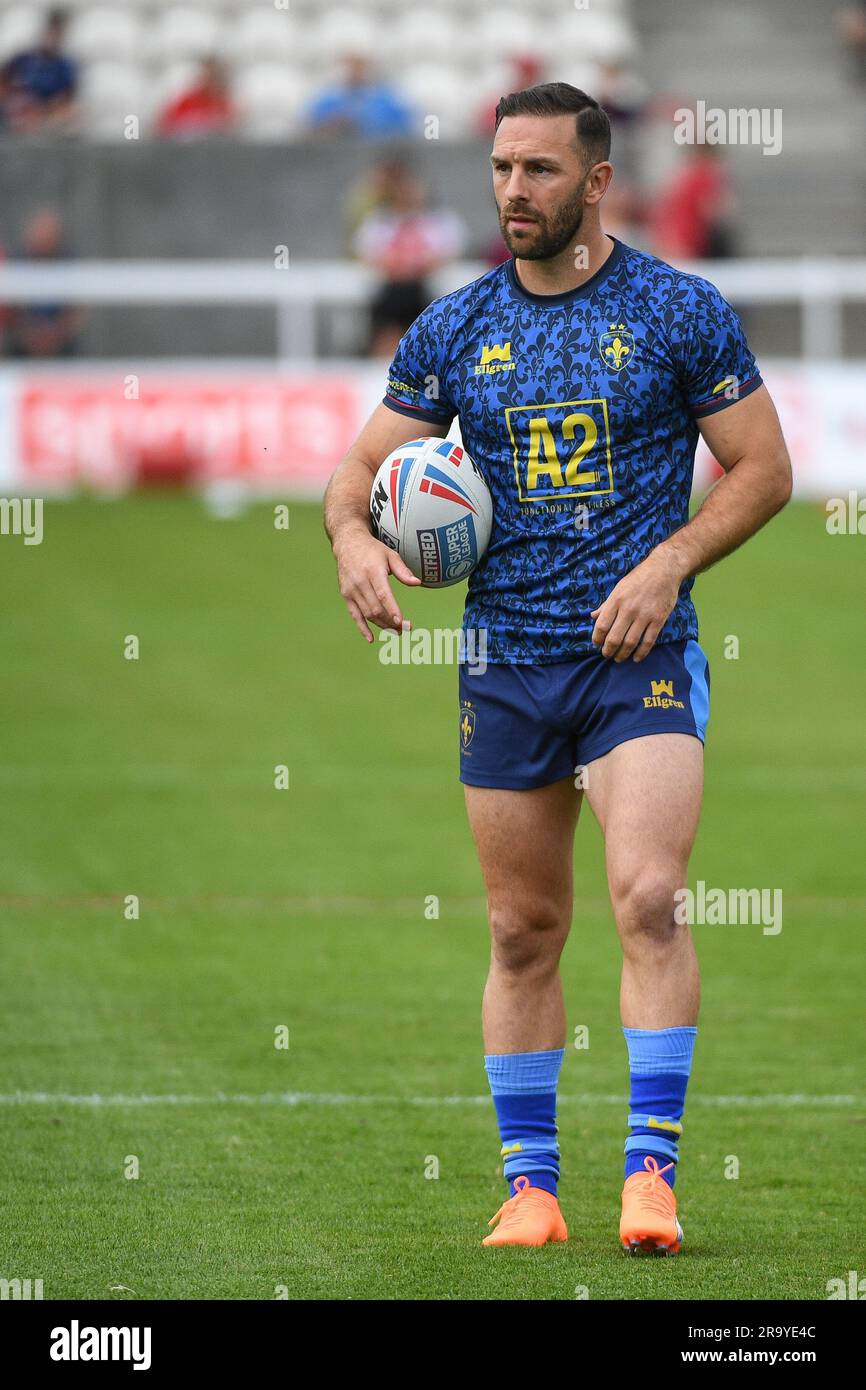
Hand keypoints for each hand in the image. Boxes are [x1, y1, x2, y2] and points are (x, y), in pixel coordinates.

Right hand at [333, 527, 420, 642]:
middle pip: (377, 608)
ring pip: (368, 614)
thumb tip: (417, 583)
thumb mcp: (390, 555)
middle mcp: (360, 582)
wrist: (348, 543)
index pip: (383, 594)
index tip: (402, 622)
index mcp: (373, 571)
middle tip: (406, 629)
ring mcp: (351, 590)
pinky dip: (362, 628)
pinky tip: (371, 639)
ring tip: (396, 632)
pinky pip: (354, 615)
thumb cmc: (373, 550)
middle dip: (391, 622)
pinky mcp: (346, 595)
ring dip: (382, 625)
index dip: (392, 609)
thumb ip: (403, 571)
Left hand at [590, 546, 684, 662]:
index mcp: (616, 600)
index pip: (601, 626)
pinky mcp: (658, 620)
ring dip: (622, 654)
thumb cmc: (639, 578)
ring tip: (619, 658)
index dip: (597, 639)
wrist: (664, 570)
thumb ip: (606, 604)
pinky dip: (641, 653)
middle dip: (608, 651)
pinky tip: (636, 658)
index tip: (597, 644)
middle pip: (614, 638)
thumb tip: (592, 617)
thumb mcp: (619, 588)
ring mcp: (644, 616)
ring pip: (630, 643)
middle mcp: (629, 609)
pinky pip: (648, 641)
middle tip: (606, 655)